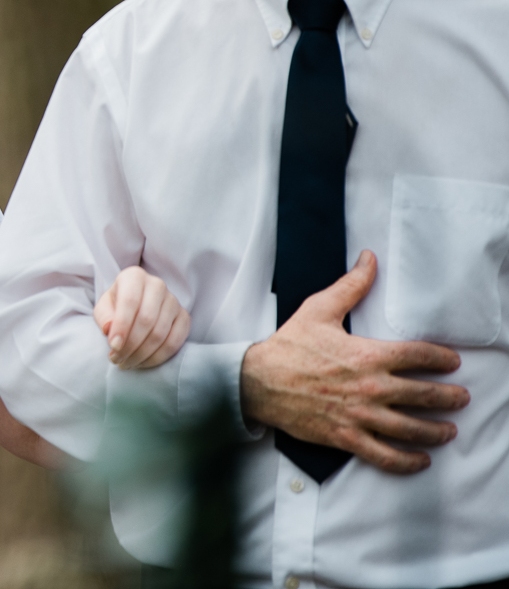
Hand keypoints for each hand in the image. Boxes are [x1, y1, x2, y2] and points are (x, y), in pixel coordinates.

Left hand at [93, 265, 191, 369]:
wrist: (136, 307)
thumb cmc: (116, 307)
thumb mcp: (103, 308)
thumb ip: (104, 317)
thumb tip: (109, 330)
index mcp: (134, 276)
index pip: (130, 301)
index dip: (122, 326)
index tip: (113, 347)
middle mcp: (157, 285)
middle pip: (147, 320)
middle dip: (130, 345)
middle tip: (117, 359)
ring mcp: (173, 301)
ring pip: (160, 333)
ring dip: (142, 354)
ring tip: (126, 363)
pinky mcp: (184, 317)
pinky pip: (175, 341)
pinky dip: (158, 357)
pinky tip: (143, 362)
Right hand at [239, 250, 469, 473]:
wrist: (259, 381)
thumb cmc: (289, 346)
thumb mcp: (318, 309)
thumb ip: (350, 286)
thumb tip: (369, 260)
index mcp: (367, 355)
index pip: (419, 356)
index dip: (442, 359)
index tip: (452, 362)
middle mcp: (370, 387)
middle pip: (425, 395)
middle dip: (449, 398)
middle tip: (461, 398)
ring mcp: (360, 415)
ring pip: (411, 429)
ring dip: (436, 431)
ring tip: (449, 429)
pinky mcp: (347, 437)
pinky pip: (386, 456)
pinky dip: (408, 461)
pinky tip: (420, 459)